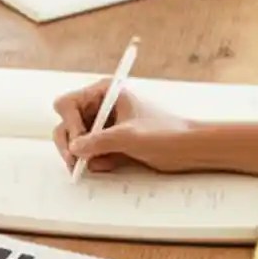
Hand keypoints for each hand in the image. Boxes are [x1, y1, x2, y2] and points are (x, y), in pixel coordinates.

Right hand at [53, 79, 195, 172]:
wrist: (190, 149)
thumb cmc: (166, 133)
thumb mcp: (130, 136)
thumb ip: (99, 141)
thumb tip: (74, 148)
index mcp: (104, 92)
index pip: (68, 104)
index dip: (70, 124)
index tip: (79, 142)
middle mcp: (100, 106)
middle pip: (67, 123)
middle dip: (69, 143)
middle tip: (75, 163)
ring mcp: (104, 125)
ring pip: (75, 140)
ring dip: (79, 155)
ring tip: (90, 166)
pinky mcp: (109, 142)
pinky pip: (89, 152)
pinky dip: (92, 161)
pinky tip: (106, 165)